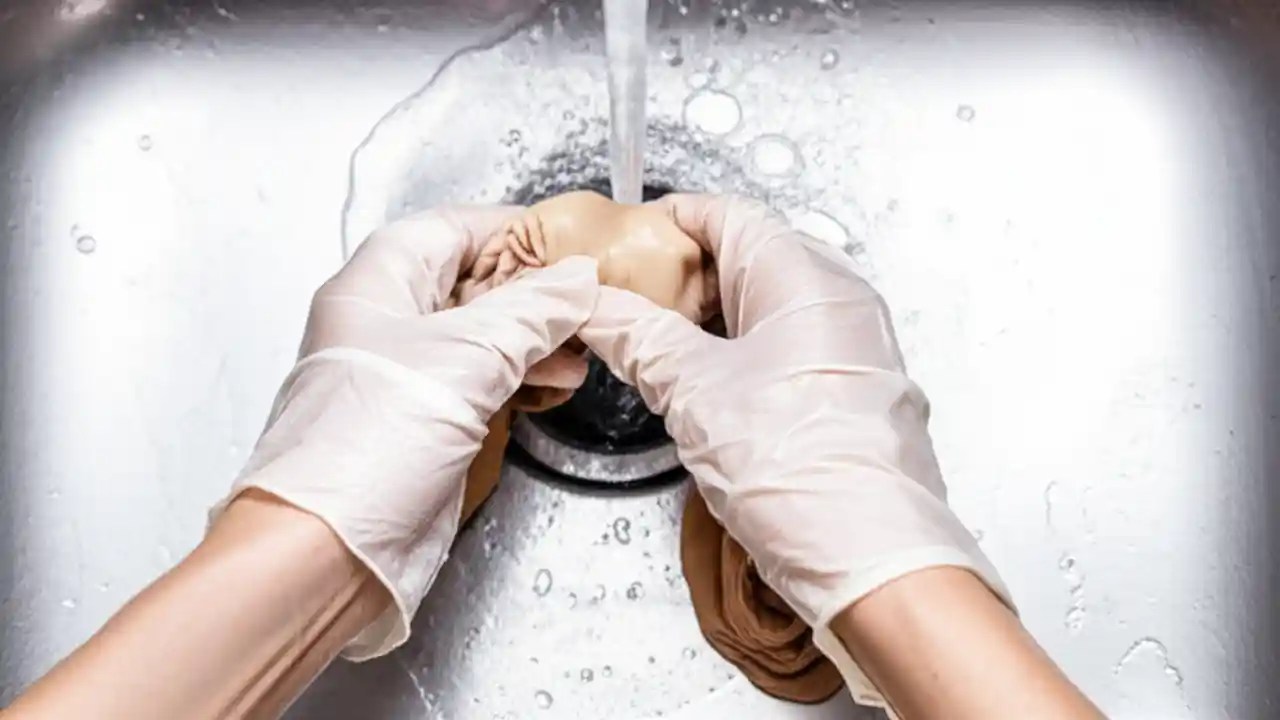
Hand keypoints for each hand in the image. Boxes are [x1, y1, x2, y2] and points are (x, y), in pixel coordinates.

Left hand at [215, 207, 598, 659]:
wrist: (327, 549)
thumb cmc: (368, 446)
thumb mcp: (467, 356)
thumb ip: (531, 310)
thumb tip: (578, 278)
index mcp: (377, 283)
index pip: (453, 228)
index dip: (513, 231)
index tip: (571, 241)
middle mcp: (385, 322)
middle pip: (470, 280)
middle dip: (532, 288)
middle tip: (586, 296)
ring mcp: (404, 376)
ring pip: (479, 334)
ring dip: (532, 336)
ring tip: (582, 344)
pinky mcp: (421, 424)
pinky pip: (478, 382)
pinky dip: (519, 377)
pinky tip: (557, 382)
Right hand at [578, 194, 1011, 706]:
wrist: (870, 558)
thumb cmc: (800, 471)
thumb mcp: (692, 390)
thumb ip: (635, 336)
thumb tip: (593, 307)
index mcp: (804, 276)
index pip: (727, 214)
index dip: (668, 220)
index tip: (626, 241)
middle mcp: (841, 299)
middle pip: (749, 256)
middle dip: (685, 275)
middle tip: (632, 300)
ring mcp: (855, 346)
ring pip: (771, 306)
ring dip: (714, 320)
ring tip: (663, 349)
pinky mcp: (856, 392)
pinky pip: (794, 347)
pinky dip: (747, 353)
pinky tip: (713, 388)